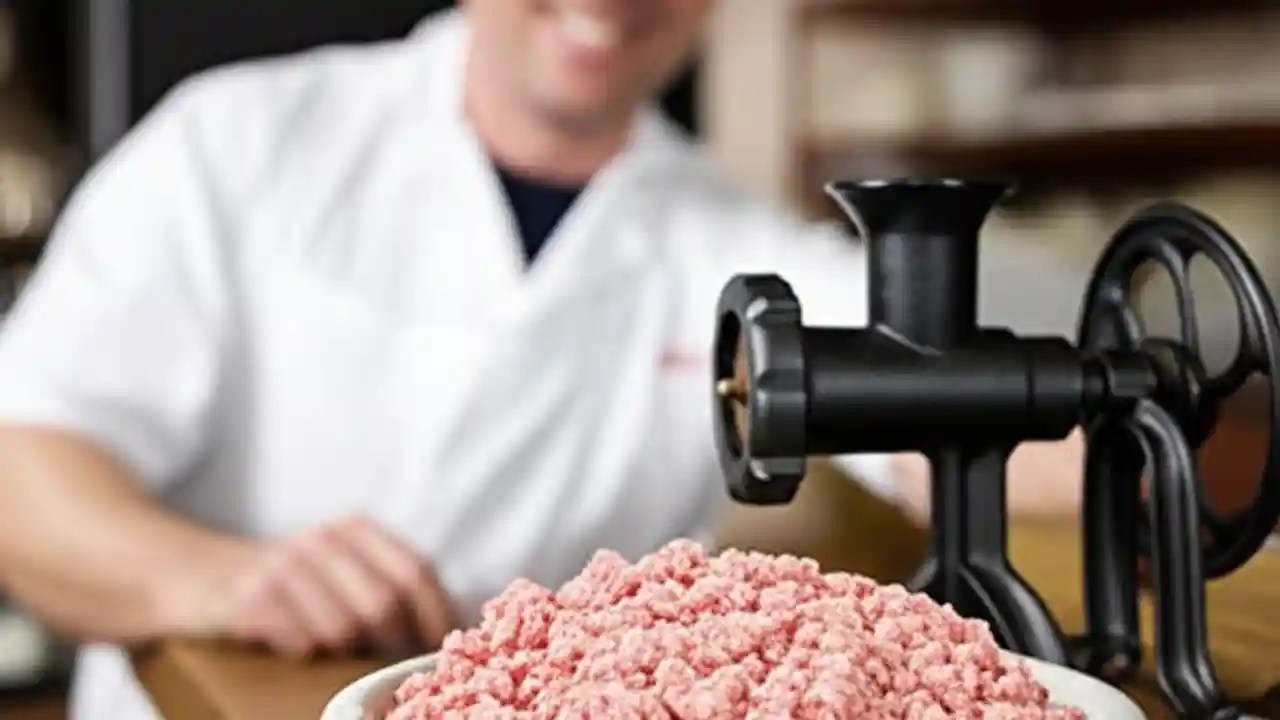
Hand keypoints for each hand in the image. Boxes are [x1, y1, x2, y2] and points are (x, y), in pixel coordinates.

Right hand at [201, 516, 457, 658]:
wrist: (193, 574)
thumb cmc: (289, 584)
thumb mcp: (340, 568)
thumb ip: (390, 586)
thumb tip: (454, 633)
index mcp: (356, 528)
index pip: (416, 571)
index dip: (438, 615)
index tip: (447, 651)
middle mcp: (321, 539)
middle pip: (383, 604)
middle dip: (390, 643)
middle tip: (382, 662)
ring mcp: (282, 565)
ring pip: (341, 629)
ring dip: (340, 652)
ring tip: (328, 649)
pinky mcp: (247, 597)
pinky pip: (297, 642)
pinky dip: (301, 652)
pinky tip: (291, 646)